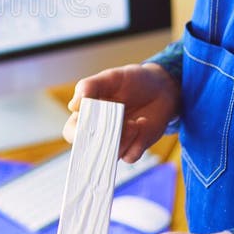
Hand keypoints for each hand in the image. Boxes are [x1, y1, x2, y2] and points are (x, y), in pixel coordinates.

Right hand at [63, 63, 179, 161]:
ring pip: (111, 155)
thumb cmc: (132, 80)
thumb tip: (73, 106)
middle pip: (90, 150)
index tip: (90, 124)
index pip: (72, 132)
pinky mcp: (134, 148)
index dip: (76, 133)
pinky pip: (130, 156)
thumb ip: (89, 87)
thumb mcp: (111, 77)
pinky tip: (142, 123)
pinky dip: (137, 142)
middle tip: (117, 123)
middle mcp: (99, 132)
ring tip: (134, 122)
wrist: (161, 87)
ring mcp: (116, 141)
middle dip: (103, 140)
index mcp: (86, 115)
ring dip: (123, 139)